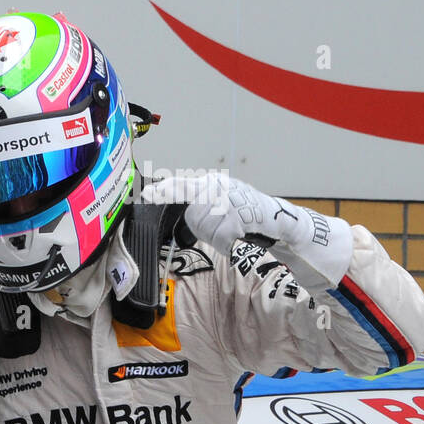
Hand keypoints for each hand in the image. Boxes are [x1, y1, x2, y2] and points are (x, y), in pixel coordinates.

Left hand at [141, 172, 305, 256]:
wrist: (278, 218)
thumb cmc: (246, 212)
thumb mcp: (222, 198)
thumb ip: (199, 199)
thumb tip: (171, 198)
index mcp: (211, 183)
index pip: (180, 186)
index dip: (162, 192)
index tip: (146, 194)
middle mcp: (218, 188)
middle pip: (193, 215)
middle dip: (203, 227)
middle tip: (219, 227)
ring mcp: (228, 202)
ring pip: (206, 227)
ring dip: (216, 235)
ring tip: (232, 228)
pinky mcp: (237, 218)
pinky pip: (220, 237)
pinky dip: (227, 241)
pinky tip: (239, 234)